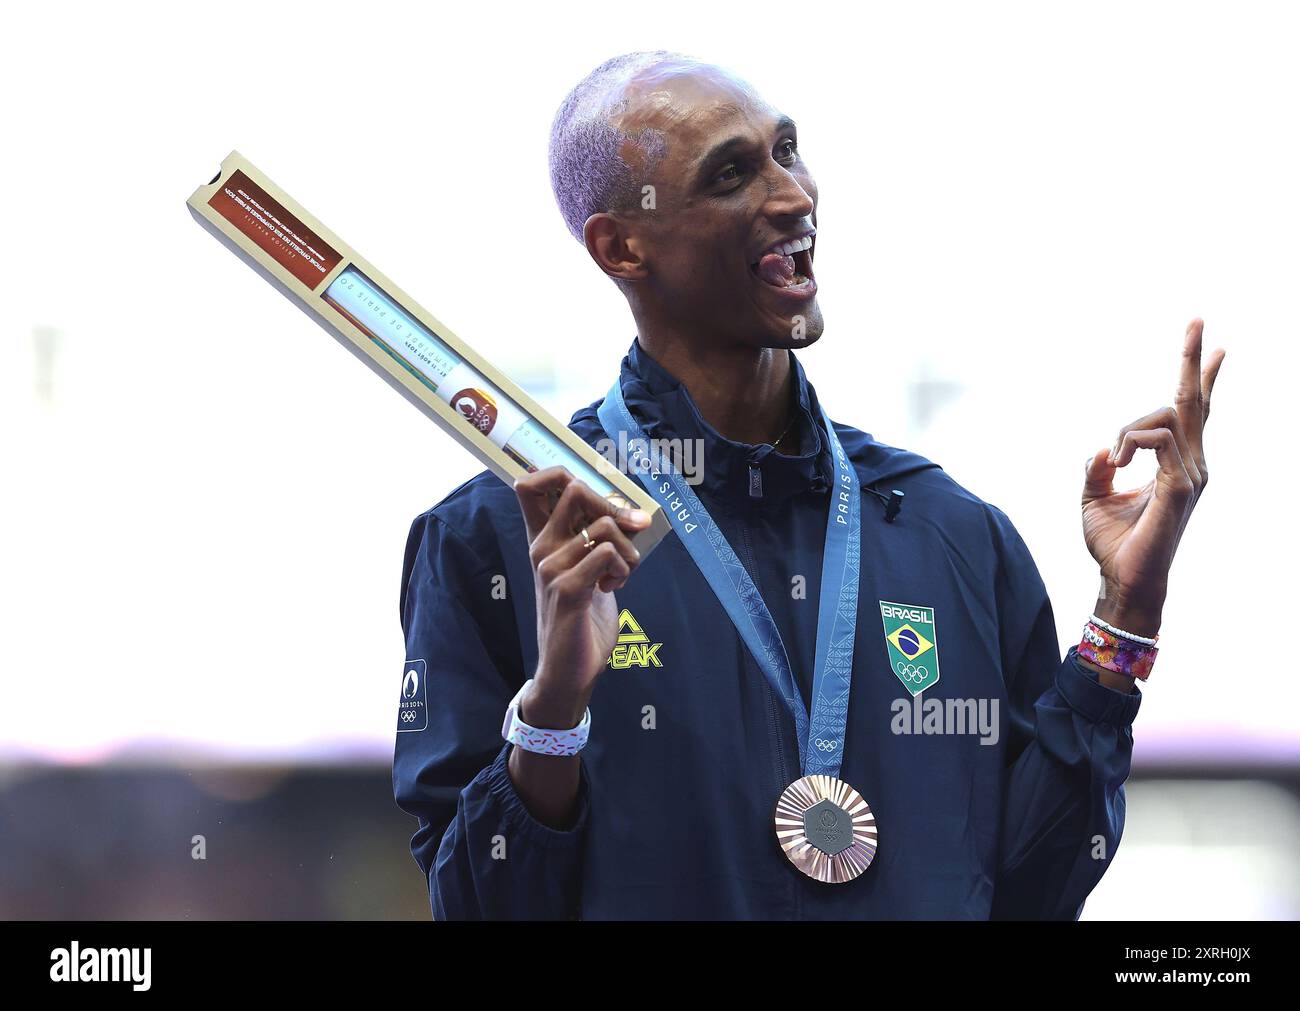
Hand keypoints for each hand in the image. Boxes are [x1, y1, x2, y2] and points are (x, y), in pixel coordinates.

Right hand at [514, 467, 650, 727]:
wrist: (569, 671)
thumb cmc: (582, 620)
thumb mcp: (589, 572)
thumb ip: (598, 541)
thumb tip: (631, 512)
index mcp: (543, 540)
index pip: (531, 485)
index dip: (559, 471)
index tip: (595, 490)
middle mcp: (541, 548)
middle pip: (575, 489)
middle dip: (614, 505)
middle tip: (634, 530)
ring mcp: (550, 567)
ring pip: (604, 526)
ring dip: (628, 549)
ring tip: (622, 573)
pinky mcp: (567, 588)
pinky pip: (607, 553)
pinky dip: (623, 568)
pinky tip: (613, 587)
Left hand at [1081, 319, 1225, 641]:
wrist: (1122, 580)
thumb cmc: (1111, 544)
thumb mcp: (1093, 496)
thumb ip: (1098, 466)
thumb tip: (1103, 447)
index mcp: (1176, 464)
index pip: (1194, 413)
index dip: (1203, 378)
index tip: (1217, 346)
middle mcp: (1191, 464)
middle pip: (1194, 401)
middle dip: (1192, 360)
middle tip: (1196, 320)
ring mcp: (1190, 474)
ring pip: (1167, 416)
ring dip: (1129, 429)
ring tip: (1114, 461)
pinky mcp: (1179, 487)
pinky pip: (1159, 439)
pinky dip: (1132, 442)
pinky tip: (1120, 463)